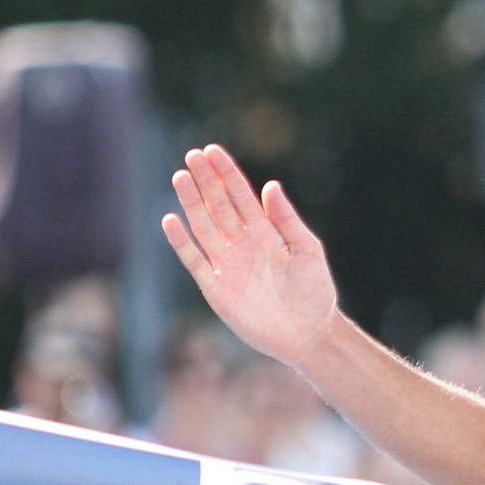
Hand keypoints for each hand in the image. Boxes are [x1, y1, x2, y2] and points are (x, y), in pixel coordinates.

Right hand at [161, 145, 340, 368]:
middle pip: (218, 206)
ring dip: (191, 203)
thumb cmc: (315, 292)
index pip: (241, 196)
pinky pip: (194, 261)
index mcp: (266, 232)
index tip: (212, 151)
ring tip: (180, 177)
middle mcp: (243, 244)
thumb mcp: (308, 251)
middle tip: (191, 155)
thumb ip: (287, 220)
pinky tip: (169, 220)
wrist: (308, 333)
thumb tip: (271, 185)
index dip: (226, 173)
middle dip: (205, 181)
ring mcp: (227, 264)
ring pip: (203, 227)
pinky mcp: (216, 288)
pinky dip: (181, 243)